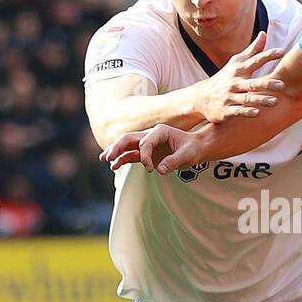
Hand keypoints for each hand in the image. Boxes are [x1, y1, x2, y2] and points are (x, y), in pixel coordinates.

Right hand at [100, 122, 215, 174]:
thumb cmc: (193, 148)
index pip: (145, 142)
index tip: (151, 168)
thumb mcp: (187, 155)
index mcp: (159, 131)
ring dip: (116, 152)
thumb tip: (160, 170)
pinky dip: (122, 159)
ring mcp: (147, 144)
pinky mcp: (147, 153)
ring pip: (127, 146)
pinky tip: (113, 165)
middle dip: (117, 147)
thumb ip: (173, 161)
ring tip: (104, 160)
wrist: (196, 148)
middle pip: (129, 138)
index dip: (145, 156)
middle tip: (108, 157)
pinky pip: (131, 155)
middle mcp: (150, 135)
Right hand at [193, 32, 283, 122]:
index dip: (267, 56)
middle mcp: (234, 83)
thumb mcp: (236, 63)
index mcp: (239, 70)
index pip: (254, 61)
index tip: (281, 52)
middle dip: (267, 84)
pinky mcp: (226, 111)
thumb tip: (264, 33)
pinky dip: (247, 112)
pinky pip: (238, 111)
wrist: (201, 97)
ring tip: (275, 101)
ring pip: (247, 99)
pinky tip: (257, 113)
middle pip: (252, 83)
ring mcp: (230, 97)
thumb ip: (252, 50)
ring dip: (261, 100)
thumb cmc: (225, 78)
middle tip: (282, 85)